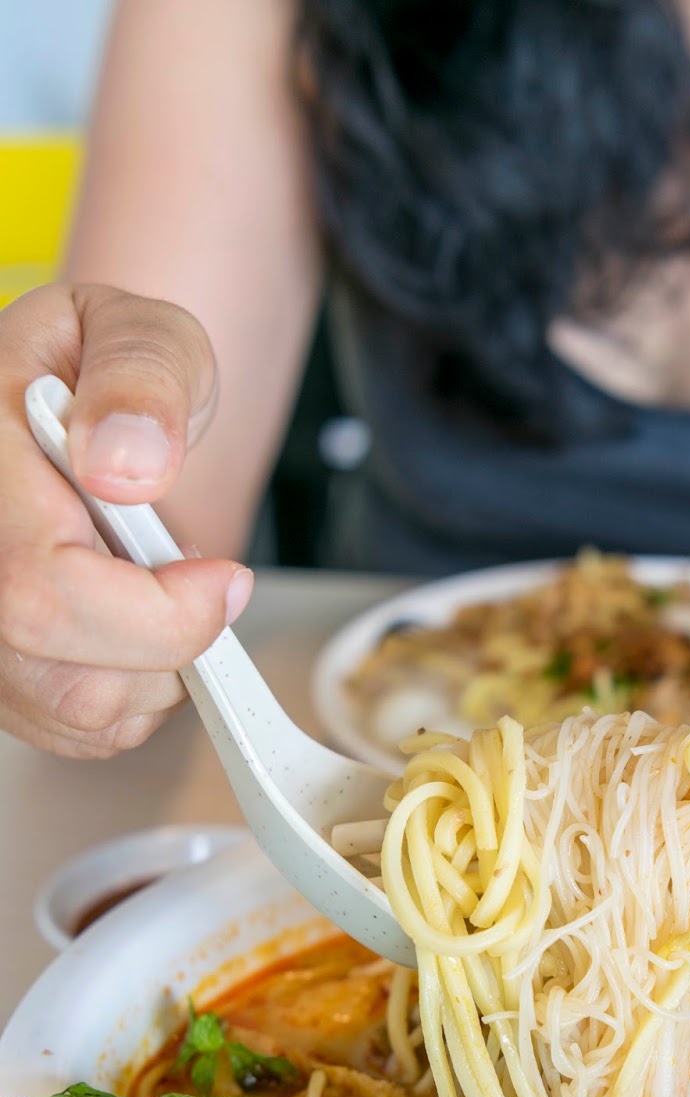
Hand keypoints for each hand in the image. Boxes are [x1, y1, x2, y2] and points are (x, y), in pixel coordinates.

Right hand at [0, 282, 253, 756]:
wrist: (75, 405)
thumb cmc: (99, 369)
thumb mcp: (137, 331)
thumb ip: (141, 377)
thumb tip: (126, 465)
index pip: (42, 594)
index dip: (154, 614)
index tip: (223, 579)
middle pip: (66, 681)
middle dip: (171, 644)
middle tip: (197, 577)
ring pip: (81, 717)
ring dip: (159, 667)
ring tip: (153, 584)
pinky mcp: (1, 675)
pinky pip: (81, 727)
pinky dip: (136, 687)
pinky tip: (132, 619)